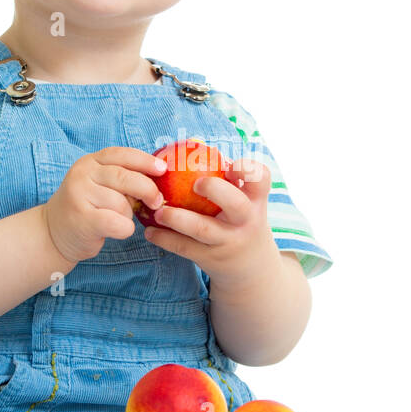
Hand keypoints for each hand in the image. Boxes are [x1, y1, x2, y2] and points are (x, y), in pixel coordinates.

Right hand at [42, 147, 166, 265]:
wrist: (53, 232)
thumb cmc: (86, 208)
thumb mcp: (99, 184)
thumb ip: (122, 177)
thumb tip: (159, 178)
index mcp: (90, 162)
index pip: (122, 155)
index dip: (145, 161)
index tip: (163, 170)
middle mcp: (82, 174)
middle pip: (125, 178)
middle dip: (147, 190)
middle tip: (157, 202)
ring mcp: (79, 195)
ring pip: (122, 203)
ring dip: (128, 215)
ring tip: (118, 219)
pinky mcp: (82, 219)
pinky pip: (117, 222)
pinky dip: (125, 228)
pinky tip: (119, 230)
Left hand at [143, 153, 276, 289]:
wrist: (251, 267)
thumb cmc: (240, 221)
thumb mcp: (246, 202)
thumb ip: (227, 179)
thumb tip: (191, 143)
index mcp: (255, 201)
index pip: (260, 179)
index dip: (247, 169)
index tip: (229, 164)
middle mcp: (246, 221)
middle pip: (235, 204)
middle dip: (214, 190)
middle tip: (195, 183)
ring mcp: (229, 242)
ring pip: (202, 229)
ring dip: (177, 218)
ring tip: (158, 210)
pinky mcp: (211, 259)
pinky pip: (185, 247)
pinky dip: (164, 239)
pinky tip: (150, 231)